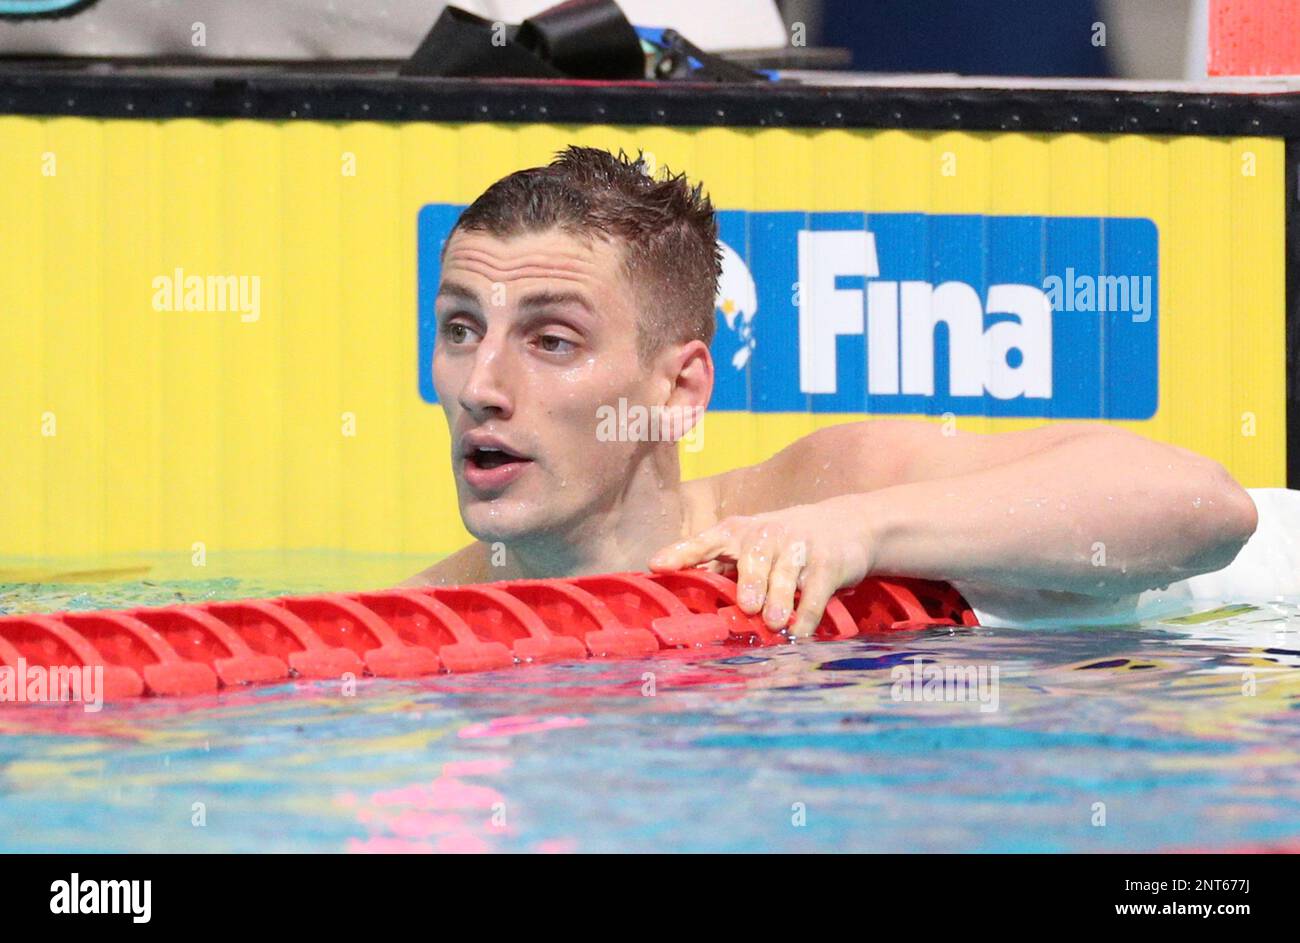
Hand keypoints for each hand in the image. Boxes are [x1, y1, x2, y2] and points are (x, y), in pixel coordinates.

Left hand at [648, 498, 872, 637]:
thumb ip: (721, 569)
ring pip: (786, 573)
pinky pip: (816, 591)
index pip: (706, 540)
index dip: (682, 552)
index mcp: (738, 532)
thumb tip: (685, 602)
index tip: (657, 566)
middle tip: (747, 606)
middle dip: (750, 580)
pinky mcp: (828, 564)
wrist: (847, 525)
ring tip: (774, 622)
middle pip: (753, 555)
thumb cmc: (782, 543)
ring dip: (780, 598)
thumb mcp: (750, 546)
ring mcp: (799, 548)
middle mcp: (767, 535)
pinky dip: (808, 613)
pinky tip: (800, 631)